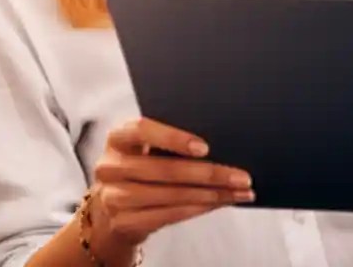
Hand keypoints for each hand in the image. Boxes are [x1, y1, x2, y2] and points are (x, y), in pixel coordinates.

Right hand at [88, 118, 254, 252]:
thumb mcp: (146, 147)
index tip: (205, 147)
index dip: (173, 137)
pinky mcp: (123, 222)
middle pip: (164, 169)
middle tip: (242, 177)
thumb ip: (171, 140)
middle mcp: (110, 167)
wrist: (111, 206)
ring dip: (212, 195)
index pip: (141, 129)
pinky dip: (199, 209)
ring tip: (239, 192)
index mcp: (118, 138)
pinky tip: (219, 203)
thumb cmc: (142, 165)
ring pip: (170, 196)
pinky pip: (168, 216)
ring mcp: (114, 197)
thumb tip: (224, 140)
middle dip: (210, 174)